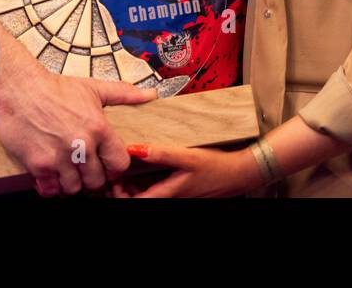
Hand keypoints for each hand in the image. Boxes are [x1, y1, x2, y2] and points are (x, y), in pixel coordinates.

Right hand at [0, 64, 156, 197]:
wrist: (20, 88)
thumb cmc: (55, 88)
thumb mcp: (93, 88)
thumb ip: (123, 94)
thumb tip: (150, 94)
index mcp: (99, 128)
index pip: (119, 163)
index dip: (115, 168)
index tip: (107, 166)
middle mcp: (82, 145)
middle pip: (96, 181)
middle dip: (92, 177)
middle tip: (84, 170)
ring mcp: (60, 157)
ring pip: (74, 188)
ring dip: (71, 183)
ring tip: (67, 172)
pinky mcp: (39, 164)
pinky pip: (51, 190)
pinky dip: (51, 187)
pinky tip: (51, 176)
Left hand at [109, 144, 260, 197]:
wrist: (239, 173)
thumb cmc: (217, 167)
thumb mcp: (188, 156)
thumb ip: (161, 153)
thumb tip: (134, 149)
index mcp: (167, 195)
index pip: (133, 203)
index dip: (118, 193)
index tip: (112, 177)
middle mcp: (168, 198)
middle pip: (137, 200)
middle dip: (122, 189)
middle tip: (114, 172)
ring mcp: (173, 195)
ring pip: (145, 196)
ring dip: (132, 185)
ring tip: (125, 167)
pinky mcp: (178, 189)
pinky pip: (155, 190)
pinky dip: (145, 182)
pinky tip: (144, 166)